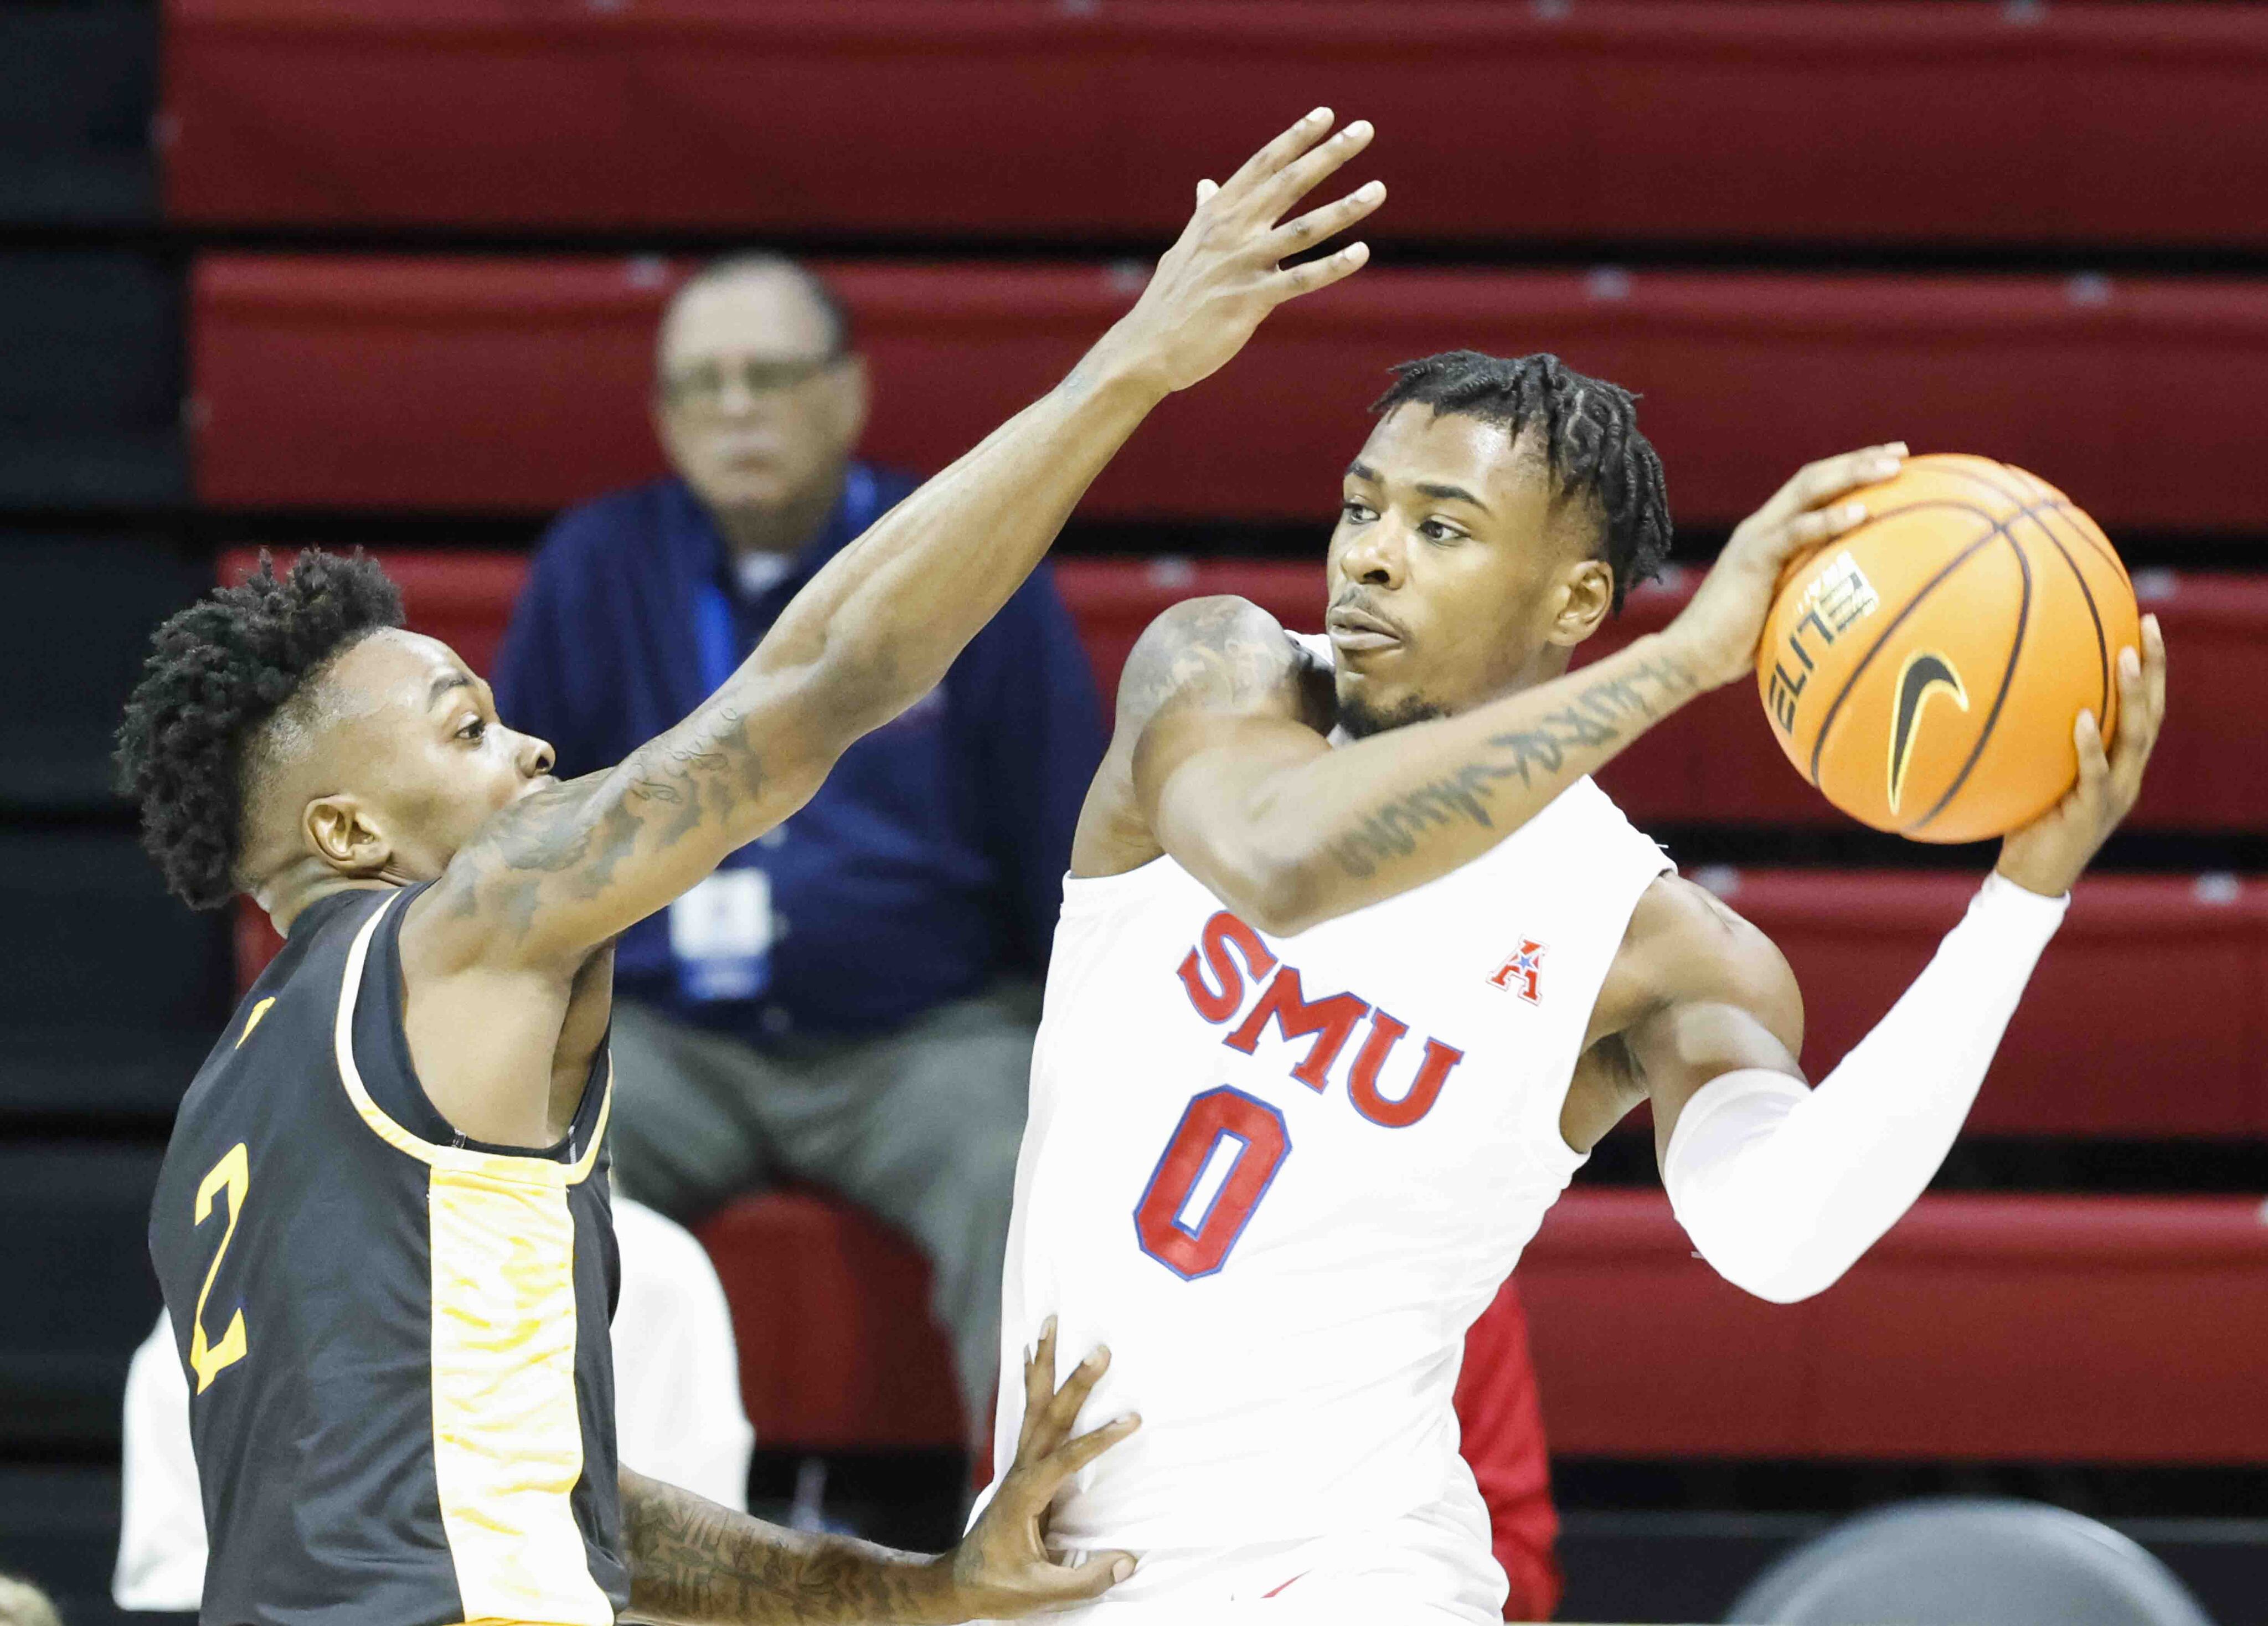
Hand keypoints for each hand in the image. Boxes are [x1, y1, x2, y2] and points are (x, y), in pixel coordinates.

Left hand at [947, 1319, 1140, 1617]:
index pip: (1069, 1458)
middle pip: (1049, 1417)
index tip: (1131, 1418)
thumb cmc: (1000, 1585)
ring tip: (1051, 1321)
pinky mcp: (1022, 1465)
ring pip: (1034, 1405)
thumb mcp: (1041, 1590)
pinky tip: (1031, 1353)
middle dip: (1076, 1383)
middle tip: (1100, 1348)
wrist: (960, 1583)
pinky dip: (1031, 1380)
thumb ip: (1086, 1579)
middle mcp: (1021, 1471)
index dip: (1100, 1439)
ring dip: (1044, 1363)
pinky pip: (1029, 1413)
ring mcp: (1020, 1464)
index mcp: (1026, 1495)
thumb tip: (1129, 1560)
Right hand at [1093, 108, 1383, 396]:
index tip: (1326, 115)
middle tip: (1364, 130)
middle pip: (1288, 183)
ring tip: (1378, 190)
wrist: (1147, 347)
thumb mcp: (1186, 247)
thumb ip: (1204, 215)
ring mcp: (1241, 265)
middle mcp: (1230, 231)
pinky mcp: (1249, 301)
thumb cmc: (1170, 299)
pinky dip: (1332, 267)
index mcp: (1216, 214)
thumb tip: (1206, 186)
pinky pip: (1300, 281)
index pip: (1262, 165)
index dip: (1294, 138)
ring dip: (1344, 208)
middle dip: (1328, 154)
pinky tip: (1361, 253)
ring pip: (1303, 230)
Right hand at [1665, 443, 1907, 688]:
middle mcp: (1762, 527)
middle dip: (1860, 460)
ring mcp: (1755, 540)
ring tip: (1893, 469)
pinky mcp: (1752, 559)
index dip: (1851, 470)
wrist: (1691, 657)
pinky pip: (1795, 533)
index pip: (1813, 488)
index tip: (1894, 461)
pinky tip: (1862, 514)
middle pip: (1814, 477)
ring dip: (1853, 475)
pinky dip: (1829, 520)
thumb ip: (1809, 594)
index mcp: (1769, 535)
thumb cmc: (1738, 647)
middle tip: (1903, 452)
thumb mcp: (1784, 610)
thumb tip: (1856, 607)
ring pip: (1808, 491)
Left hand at [1997, 614, 2166, 896]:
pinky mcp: (2093, 813)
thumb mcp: (2035, 771)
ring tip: (2127, 656)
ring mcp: (2115, 793)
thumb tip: (2002, 691)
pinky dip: (2091, 745)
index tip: (2144, 622)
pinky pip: (2096, 773)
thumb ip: (2036, 738)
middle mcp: (2127, 773)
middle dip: (2154, 667)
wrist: (2029, 879)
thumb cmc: (2025, 820)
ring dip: (2133, 695)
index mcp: (2118, 762)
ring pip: (2137, 737)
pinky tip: (2085, 717)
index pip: (2144, 707)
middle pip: (2153, 712)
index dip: (2150, 667)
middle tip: (2148, 625)